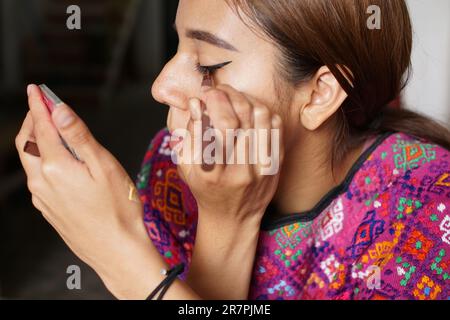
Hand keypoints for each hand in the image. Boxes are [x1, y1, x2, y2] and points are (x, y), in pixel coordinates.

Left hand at [15, 85, 151, 295]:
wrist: (118, 249)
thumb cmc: (119, 209)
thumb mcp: (104, 166)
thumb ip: (80, 137)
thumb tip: (61, 111)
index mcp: (56, 167)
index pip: (42, 127)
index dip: (39, 105)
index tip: (36, 90)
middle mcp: (42, 182)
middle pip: (27, 143)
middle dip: (32, 121)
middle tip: (41, 107)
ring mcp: (43, 198)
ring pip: (30, 161)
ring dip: (35, 141)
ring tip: (49, 130)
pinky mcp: (49, 210)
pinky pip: (37, 178)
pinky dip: (41, 161)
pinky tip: (57, 162)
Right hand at [176, 84, 284, 224]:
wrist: (232, 216)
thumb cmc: (205, 189)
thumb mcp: (186, 166)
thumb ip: (189, 134)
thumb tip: (196, 103)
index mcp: (213, 173)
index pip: (218, 126)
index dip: (213, 102)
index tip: (206, 93)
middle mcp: (240, 170)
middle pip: (240, 117)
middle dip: (228, 95)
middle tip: (219, 90)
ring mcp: (262, 167)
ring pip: (260, 116)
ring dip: (245, 99)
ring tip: (233, 97)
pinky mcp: (276, 164)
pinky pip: (275, 126)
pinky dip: (262, 110)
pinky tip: (249, 110)